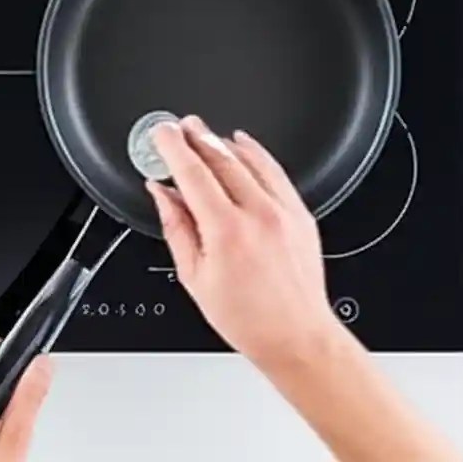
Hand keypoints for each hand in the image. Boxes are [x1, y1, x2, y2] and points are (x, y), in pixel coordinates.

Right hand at [148, 116, 340, 368]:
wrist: (296, 335)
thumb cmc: (248, 318)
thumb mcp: (194, 277)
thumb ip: (176, 227)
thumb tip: (162, 195)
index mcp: (226, 232)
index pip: (193, 174)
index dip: (173, 148)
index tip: (162, 134)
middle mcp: (258, 216)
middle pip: (222, 159)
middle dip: (196, 137)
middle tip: (180, 126)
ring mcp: (284, 212)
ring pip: (250, 160)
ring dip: (223, 142)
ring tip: (204, 133)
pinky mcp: (301, 214)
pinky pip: (277, 171)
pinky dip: (256, 153)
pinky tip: (243, 146)